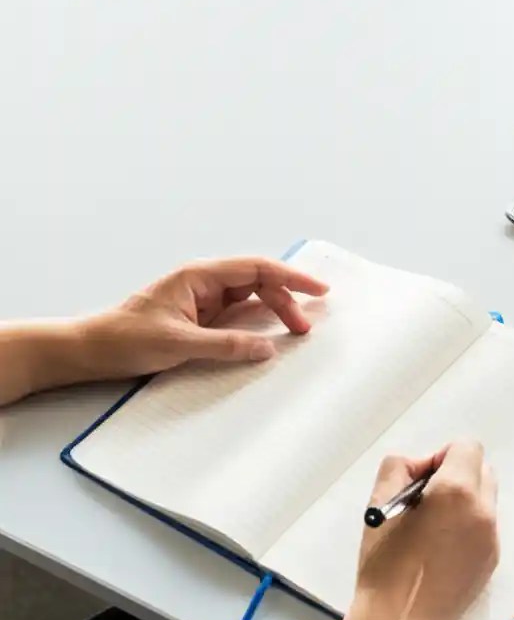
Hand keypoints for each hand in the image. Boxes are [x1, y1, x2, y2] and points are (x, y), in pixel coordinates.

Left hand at [79, 256, 329, 376]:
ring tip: (294, 331)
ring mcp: (202, 300)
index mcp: (199, 276)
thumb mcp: (179, 343)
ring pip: (250, 298)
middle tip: (304, 327)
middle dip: (286, 300)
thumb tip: (268, 348)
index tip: (318, 289)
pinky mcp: (199, 319)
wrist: (90, 350)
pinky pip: (237, 316)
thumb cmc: (125, 339)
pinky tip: (269, 334)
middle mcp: (204, 283)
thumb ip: (226, 345)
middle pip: (258, 283)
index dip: (291, 277)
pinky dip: (258, 323)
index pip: (256, 269)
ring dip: (274, 311)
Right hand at [329, 441, 498, 619]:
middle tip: (426, 500)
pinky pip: (485, 526)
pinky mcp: (492, 559)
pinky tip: (440, 548)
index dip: (442, 456)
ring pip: (485, 499)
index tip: (422, 479)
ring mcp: (492, 537)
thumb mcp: (379, 502)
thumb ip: (400, 467)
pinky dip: (468, 526)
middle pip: (482, 470)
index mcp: (457, 492)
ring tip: (432, 526)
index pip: (467, 447)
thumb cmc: (385, 564)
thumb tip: (422, 467)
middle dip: (456, 475)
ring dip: (463, 500)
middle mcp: (483, 511)